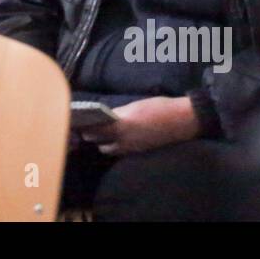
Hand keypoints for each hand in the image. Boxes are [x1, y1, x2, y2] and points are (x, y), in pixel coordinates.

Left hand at [79, 96, 199, 155]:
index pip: (95, 129)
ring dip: (102, 142)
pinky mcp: (139, 152)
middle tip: (84, 127)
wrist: (183, 121)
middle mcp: (125, 140)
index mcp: (122, 124)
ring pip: (108, 149)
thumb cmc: (159, 108)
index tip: (76, 120)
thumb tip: (104, 116)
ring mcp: (132, 148)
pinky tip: (114, 139)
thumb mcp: (135, 106)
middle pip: (99, 141)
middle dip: (91, 135)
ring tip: (99, 133)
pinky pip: (120, 151)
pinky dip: (114, 146)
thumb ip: (119, 113)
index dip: (84, 125)